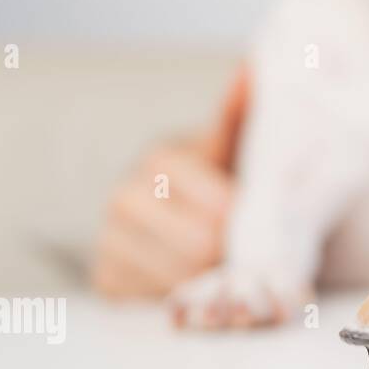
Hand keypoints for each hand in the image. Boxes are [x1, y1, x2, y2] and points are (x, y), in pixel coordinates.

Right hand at [91, 67, 248, 297]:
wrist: (177, 208)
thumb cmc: (217, 175)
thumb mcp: (234, 146)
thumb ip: (241, 114)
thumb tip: (253, 66)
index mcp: (160, 157)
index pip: (222, 211)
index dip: (250, 225)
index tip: (265, 224)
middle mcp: (124, 196)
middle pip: (202, 249)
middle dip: (232, 254)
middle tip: (249, 250)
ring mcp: (107, 239)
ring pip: (180, 281)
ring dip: (210, 280)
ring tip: (224, 263)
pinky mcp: (103, 278)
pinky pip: (154, 303)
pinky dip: (183, 298)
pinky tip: (195, 279)